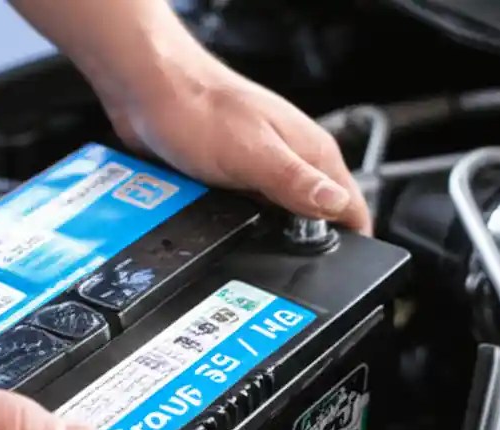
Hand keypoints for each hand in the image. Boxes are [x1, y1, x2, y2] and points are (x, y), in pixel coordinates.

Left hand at [100, 56, 372, 233]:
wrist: (148, 92)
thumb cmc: (199, 109)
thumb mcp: (254, 153)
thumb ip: (296, 182)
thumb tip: (337, 206)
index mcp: (311, 152)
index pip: (350, 206)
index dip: (349, 241)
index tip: (330, 266)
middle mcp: (291, 160)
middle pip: (314, 219)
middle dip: (299, 245)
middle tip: (272, 255)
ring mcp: (261, 170)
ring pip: (275, 220)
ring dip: (260, 235)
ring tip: (239, 235)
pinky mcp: (232, 179)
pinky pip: (241, 212)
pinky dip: (231, 223)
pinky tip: (216, 223)